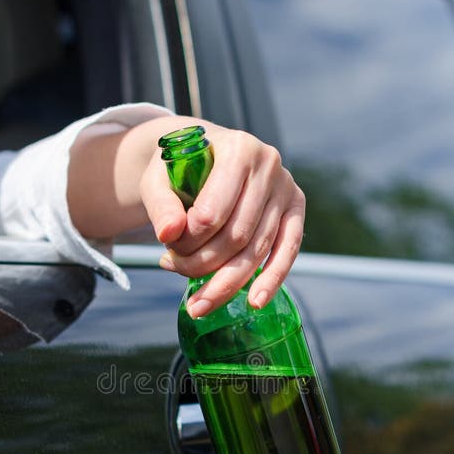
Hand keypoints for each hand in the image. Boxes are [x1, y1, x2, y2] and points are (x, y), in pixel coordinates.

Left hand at [140, 124, 304, 317]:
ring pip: (257, 250)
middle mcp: (269, 165)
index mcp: (237, 149)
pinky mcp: (295, 209)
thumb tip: (169, 235)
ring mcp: (286, 188)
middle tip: (177, 271)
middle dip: (203, 264)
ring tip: (199, 304)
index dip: (188, 241)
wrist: (202, 151)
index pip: (213, 213)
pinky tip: (255, 302)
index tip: (168, 247)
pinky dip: (271, 280)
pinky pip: (287, 250)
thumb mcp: (158, 178)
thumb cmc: (180, 167)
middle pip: (237, 235)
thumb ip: (160, 204)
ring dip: (226, 282)